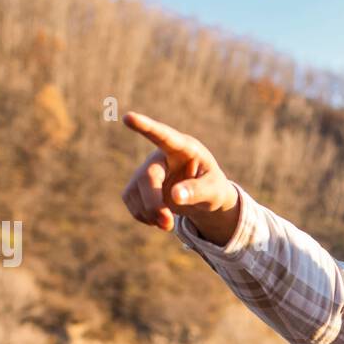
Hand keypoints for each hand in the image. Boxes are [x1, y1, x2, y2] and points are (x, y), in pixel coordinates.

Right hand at [121, 111, 240, 244]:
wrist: (203, 194)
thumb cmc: (212, 186)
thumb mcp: (214, 190)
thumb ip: (198, 191)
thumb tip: (175, 196)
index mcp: (183, 148)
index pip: (163, 136)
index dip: (146, 127)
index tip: (129, 117)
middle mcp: (160, 156)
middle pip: (148, 177)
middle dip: (154, 203)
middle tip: (168, 226)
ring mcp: (145, 170)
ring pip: (136, 193)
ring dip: (150, 214)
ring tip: (169, 223)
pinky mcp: (136, 185)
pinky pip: (132, 203)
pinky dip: (144, 216)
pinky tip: (157, 217)